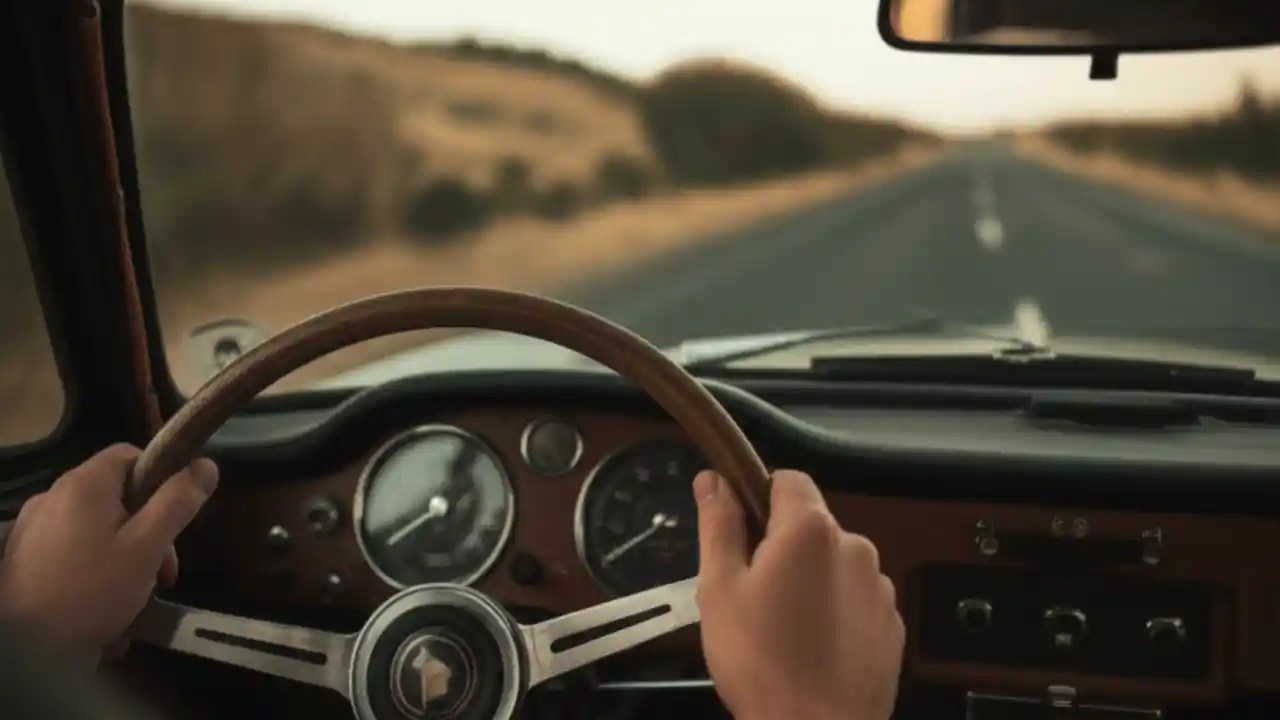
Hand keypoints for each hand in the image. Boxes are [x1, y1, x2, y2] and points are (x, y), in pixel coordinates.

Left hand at [0, 443, 217, 663]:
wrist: (21, 650)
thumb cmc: (91, 592)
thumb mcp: (146, 548)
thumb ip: (177, 504)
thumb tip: (207, 464)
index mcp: (84, 485)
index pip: (131, 454)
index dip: (162, 478)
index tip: (177, 518)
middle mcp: (53, 497)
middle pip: (116, 496)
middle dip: (148, 531)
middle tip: (164, 575)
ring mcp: (34, 529)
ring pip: (96, 529)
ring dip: (125, 558)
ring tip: (136, 602)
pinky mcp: (23, 560)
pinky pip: (73, 555)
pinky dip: (95, 574)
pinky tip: (105, 613)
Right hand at [694, 469, 903, 719]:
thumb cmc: (759, 661)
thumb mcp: (719, 589)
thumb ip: (719, 525)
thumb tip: (712, 479)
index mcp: (811, 529)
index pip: (788, 480)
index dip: (759, 497)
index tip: (740, 534)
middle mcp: (855, 547)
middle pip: (812, 526)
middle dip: (783, 547)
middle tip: (752, 594)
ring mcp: (880, 588)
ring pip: (836, 565)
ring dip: (812, 581)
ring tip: (784, 629)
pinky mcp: (893, 626)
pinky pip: (857, 601)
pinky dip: (836, 613)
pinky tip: (814, 649)